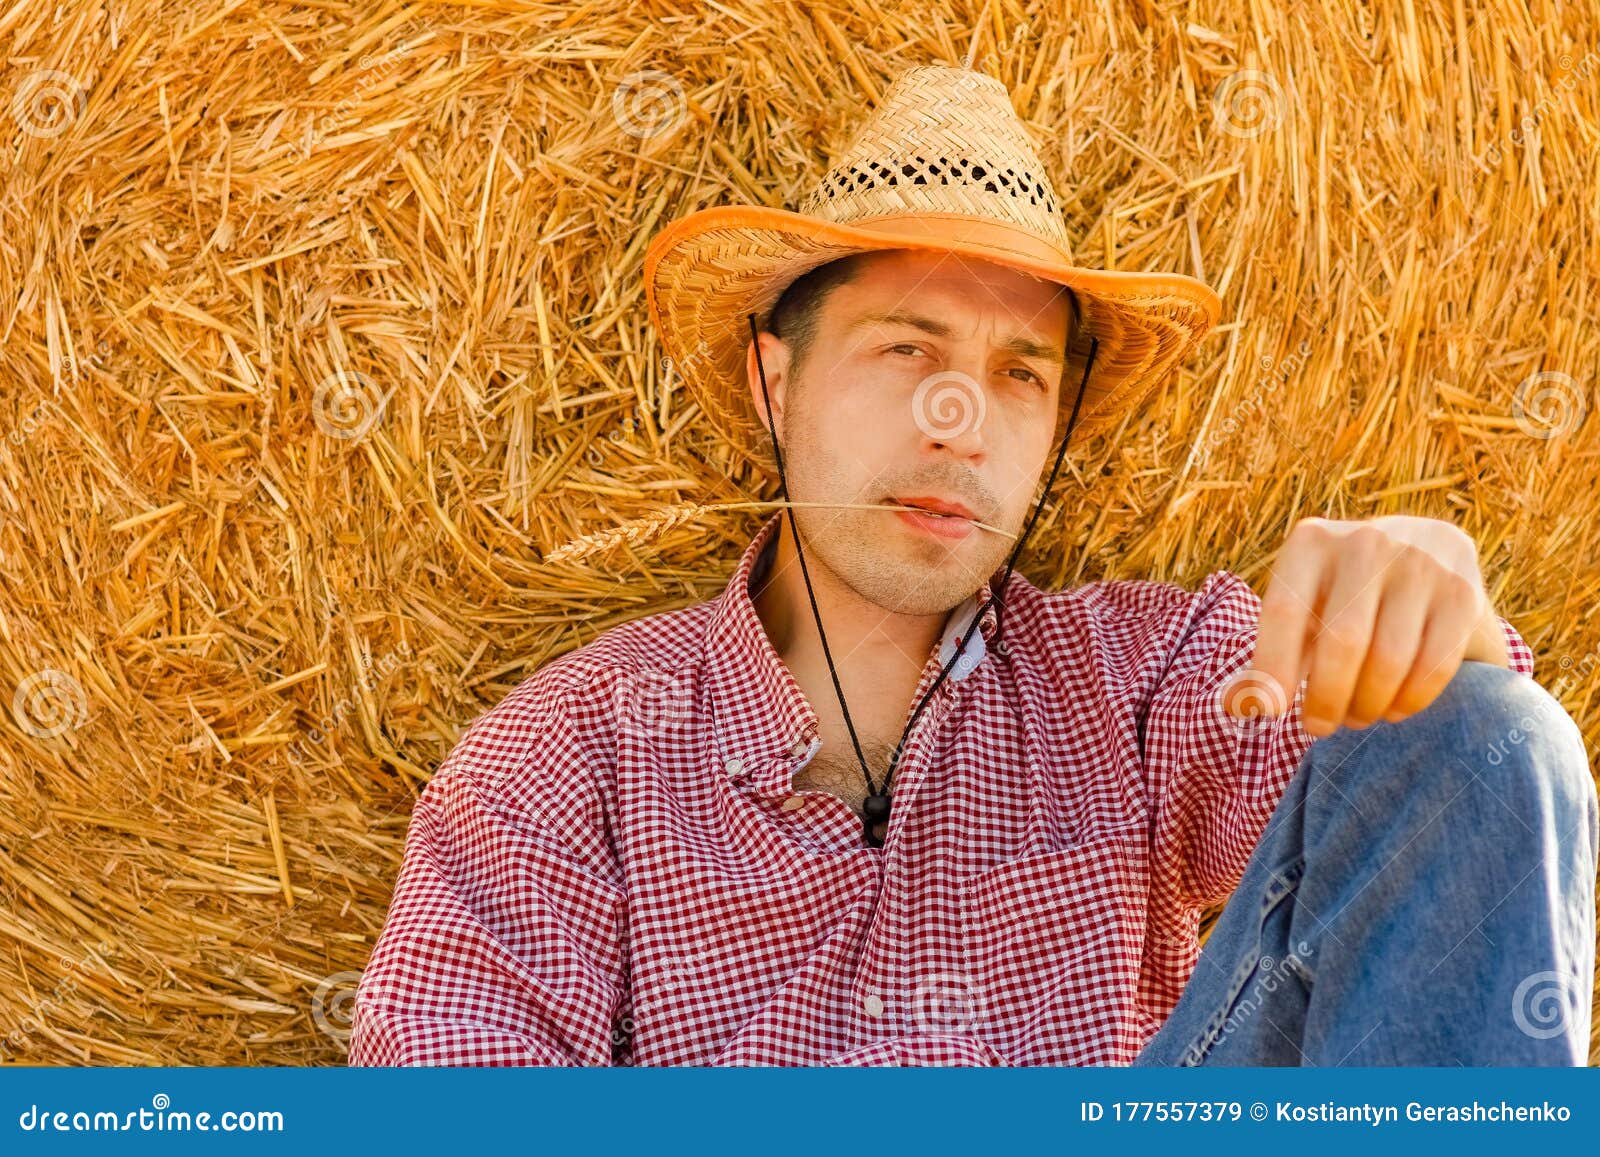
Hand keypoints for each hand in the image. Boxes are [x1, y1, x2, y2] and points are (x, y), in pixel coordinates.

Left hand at [1236, 515, 1508, 736]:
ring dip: (1369, 704)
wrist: (1428, 558)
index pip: (1283, 610)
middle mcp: (1367, 541)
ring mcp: (1421, 563)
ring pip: (1389, 659)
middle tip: (1320, 726)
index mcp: (1312, 542)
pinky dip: (1410, 700)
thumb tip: (1235, 706)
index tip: (1271, 712)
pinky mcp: (1463, 591)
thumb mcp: (1301, 614)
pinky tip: (1395, 709)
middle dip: (1328, 698)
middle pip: (1342, 642)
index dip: (1273, 667)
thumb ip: (1269, 658)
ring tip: (1357, 716)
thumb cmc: (1342, 599)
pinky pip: (1433, 665)